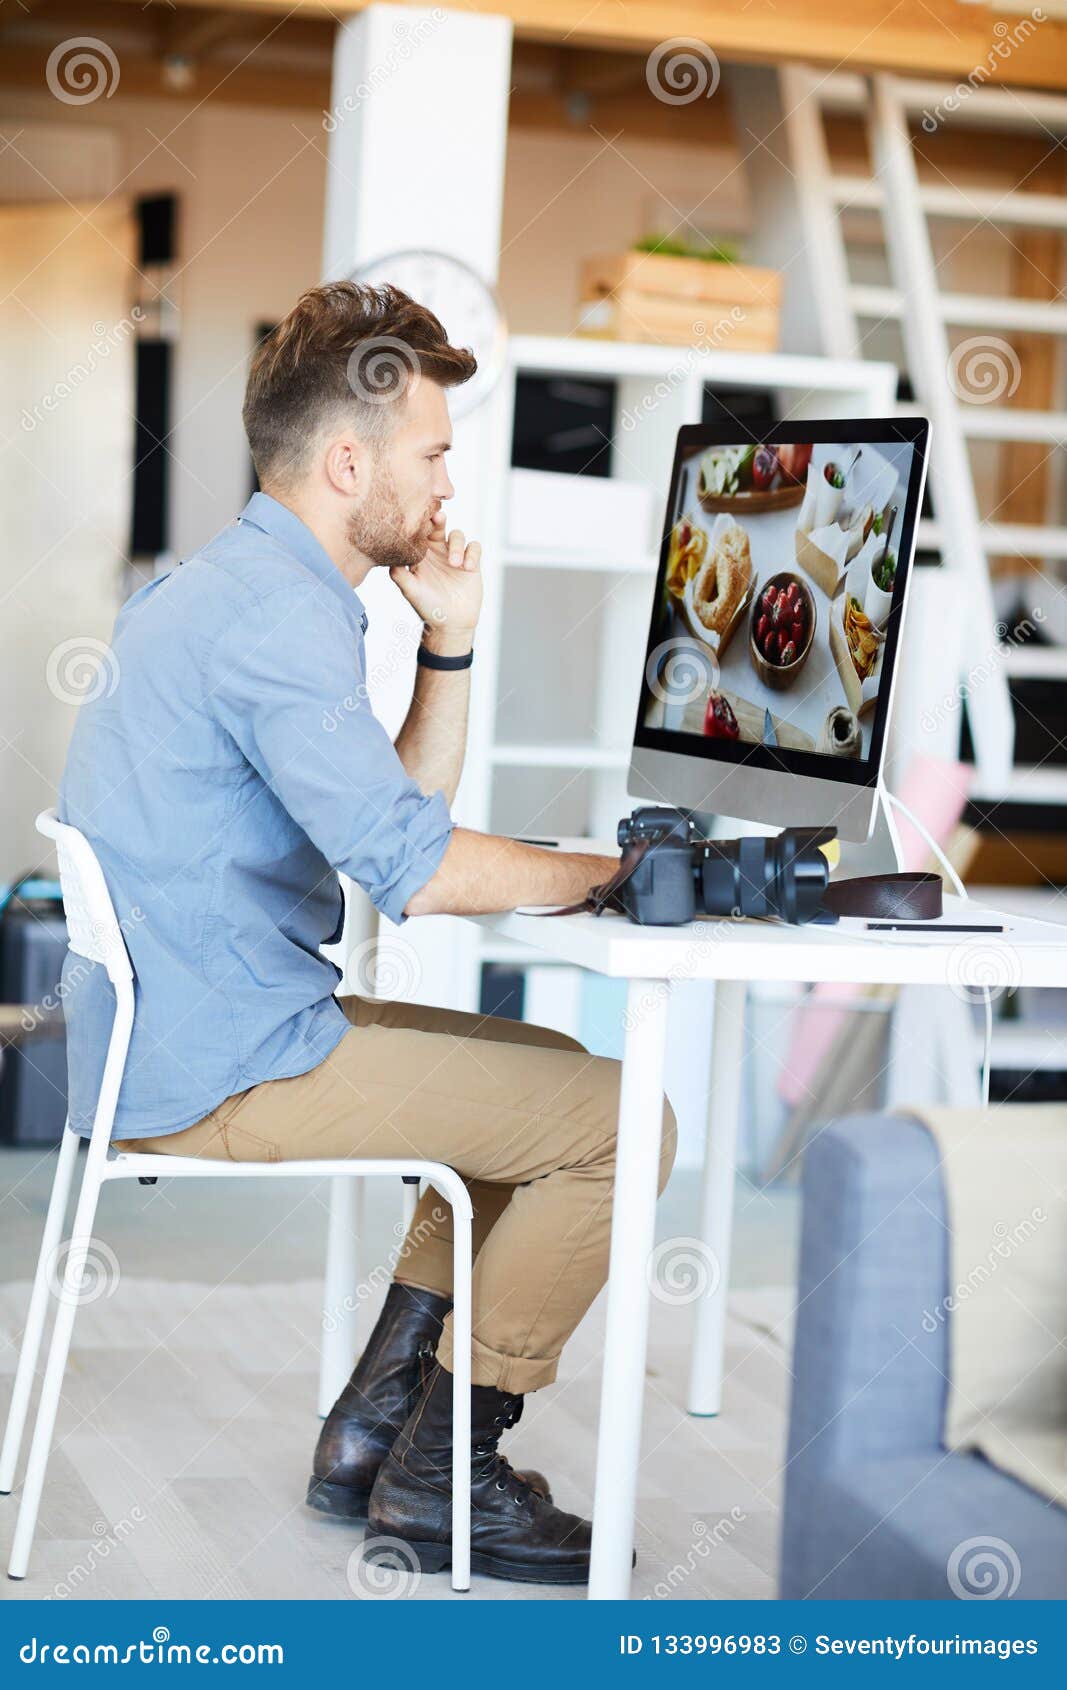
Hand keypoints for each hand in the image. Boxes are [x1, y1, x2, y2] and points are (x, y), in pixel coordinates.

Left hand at [390, 512, 481, 645]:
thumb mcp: (410, 590)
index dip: (420, 522)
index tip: (419, 518)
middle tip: (438, 518)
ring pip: (458, 535)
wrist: (450, 623)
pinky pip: (474, 548)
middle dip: (439, 519)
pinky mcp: (471, 563)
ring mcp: (455, 556)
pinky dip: (472, 554)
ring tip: (455, 564)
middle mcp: (437, 551)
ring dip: (456, 546)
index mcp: (421, 554)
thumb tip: (390, 557)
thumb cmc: (427, 607)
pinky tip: (467, 567)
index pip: (420, 531)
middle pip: (439, 526)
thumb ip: (399, 574)